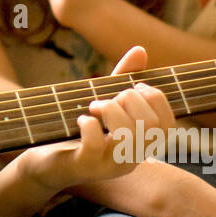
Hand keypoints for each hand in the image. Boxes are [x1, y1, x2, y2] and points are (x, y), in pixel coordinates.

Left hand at [15, 46, 175, 191]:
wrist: (47, 163)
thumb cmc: (80, 131)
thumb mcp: (105, 103)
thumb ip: (123, 79)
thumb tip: (140, 50)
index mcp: (142, 146)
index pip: (168, 124)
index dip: (155, 98)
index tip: (133, 88)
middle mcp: (132, 160)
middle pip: (151, 125)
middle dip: (129, 99)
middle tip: (108, 98)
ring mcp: (109, 166)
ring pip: (127, 134)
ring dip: (110, 109)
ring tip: (94, 106)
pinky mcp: (84, 166)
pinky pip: (94, 143)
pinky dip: (87, 122)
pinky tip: (81, 120)